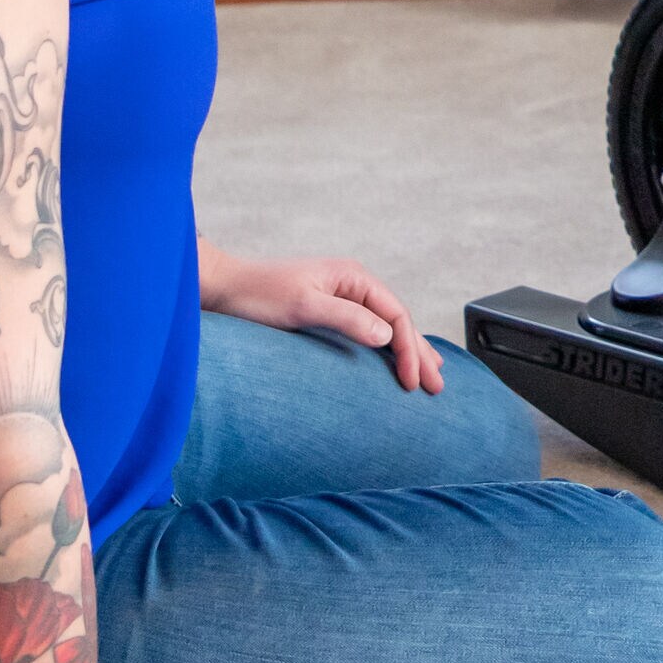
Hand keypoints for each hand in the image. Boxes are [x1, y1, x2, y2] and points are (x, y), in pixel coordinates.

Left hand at [199, 244, 441, 392]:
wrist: (224, 288)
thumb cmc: (257, 295)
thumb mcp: (303, 306)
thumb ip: (346, 318)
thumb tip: (386, 335)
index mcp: (353, 277)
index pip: (397, 316)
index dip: (409, 350)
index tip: (413, 382)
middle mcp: (352, 283)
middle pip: (398, 320)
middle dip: (419, 353)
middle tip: (438, 385)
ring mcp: (342, 296)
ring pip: (387, 325)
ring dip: (408, 350)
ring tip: (430, 373)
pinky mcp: (329, 310)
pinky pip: (370, 329)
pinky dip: (387, 346)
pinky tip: (394, 358)